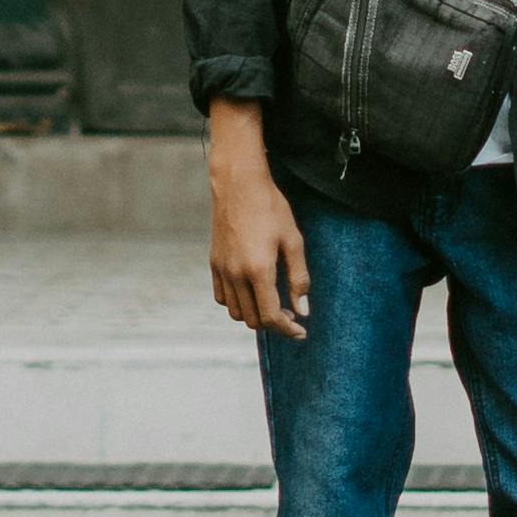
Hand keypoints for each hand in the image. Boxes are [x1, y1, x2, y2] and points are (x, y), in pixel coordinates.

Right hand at [206, 102, 309, 337]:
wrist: (239, 184)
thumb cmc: (271, 208)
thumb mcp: (293, 241)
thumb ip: (299, 278)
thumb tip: (302, 310)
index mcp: (259, 270)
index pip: (271, 316)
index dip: (287, 330)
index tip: (300, 332)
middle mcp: (236, 274)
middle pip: (253, 320)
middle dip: (273, 323)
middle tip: (290, 313)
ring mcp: (222, 270)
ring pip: (236, 312)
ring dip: (255, 315)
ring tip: (272, 303)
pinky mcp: (214, 263)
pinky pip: (223, 297)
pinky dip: (237, 303)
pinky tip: (252, 291)